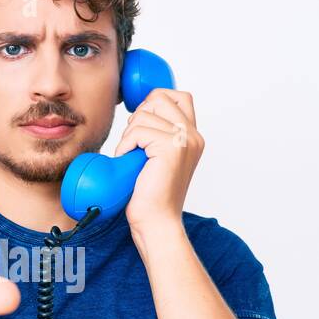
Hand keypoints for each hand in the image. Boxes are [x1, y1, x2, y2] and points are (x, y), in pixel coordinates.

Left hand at [114, 88, 203, 235]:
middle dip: (139, 114)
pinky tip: (126, 160)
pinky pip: (138, 131)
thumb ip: (159, 134)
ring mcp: (184, 140)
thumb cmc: (152, 195)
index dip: (155, 102)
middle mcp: (193, 136)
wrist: (156, 222)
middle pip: (160, 97)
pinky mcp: (171, 148)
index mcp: (193, 137)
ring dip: (129, 134)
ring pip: (144, 114)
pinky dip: (125, 144)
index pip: (178, 96)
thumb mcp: (158, 157)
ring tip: (130, 155)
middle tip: (134, 141)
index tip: (141, 124)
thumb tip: (140, 110)